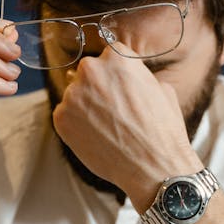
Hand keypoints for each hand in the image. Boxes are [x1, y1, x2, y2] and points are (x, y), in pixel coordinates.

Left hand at [51, 44, 200, 202]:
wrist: (153, 166)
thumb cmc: (162, 130)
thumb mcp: (161, 89)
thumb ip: (138, 76)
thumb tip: (128, 77)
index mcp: (117, 57)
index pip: (108, 57)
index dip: (115, 75)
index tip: (119, 89)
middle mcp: (91, 70)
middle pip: (88, 73)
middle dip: (97, 88)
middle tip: (112, 110)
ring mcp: (73, 94)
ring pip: (74, 95)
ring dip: (85, 106)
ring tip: (106, 127)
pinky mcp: (61, 118)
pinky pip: (65, 115)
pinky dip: (76, 125)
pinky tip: (96, 137)